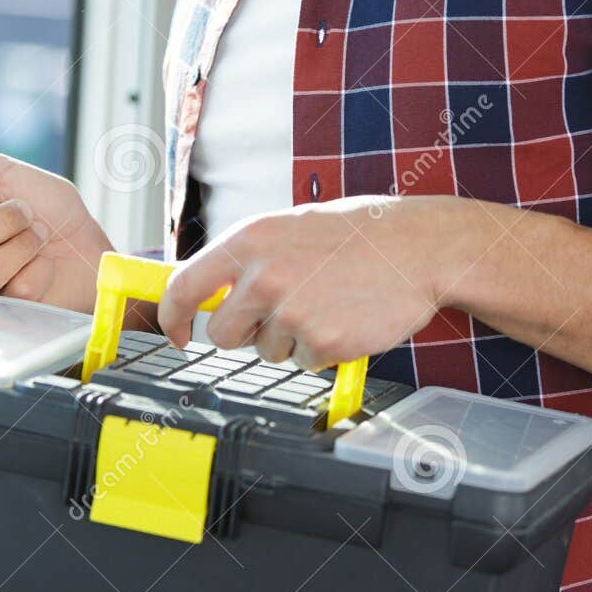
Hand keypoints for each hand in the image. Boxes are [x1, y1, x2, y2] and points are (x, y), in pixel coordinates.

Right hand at [0, 149, 112, 313]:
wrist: (84, 238)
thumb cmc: (44, 206)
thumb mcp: (5, 170)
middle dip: (0, 221)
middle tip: (24, 211)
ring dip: (23, 244)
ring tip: (38, 235)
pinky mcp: (4, 312)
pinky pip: (16, 288)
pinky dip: (40, 267)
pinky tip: (44, 264)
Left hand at [155, 196, 443, 366]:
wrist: (417, 248)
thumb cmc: (358, 234)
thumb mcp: (290, 228)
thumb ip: (249, 259)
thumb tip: (211, 294)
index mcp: (249, 240)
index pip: (183, 287)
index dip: (174, 318)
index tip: (177, 334)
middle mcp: (262, 276)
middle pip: (223, 335)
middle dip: (248, 334)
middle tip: (284, 313)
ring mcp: (291, 312)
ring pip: (268, 351)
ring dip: (292, 339)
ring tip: (327, 303)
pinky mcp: (321, 342)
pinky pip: (305, 362)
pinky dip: (323, 349)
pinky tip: (346, 318)